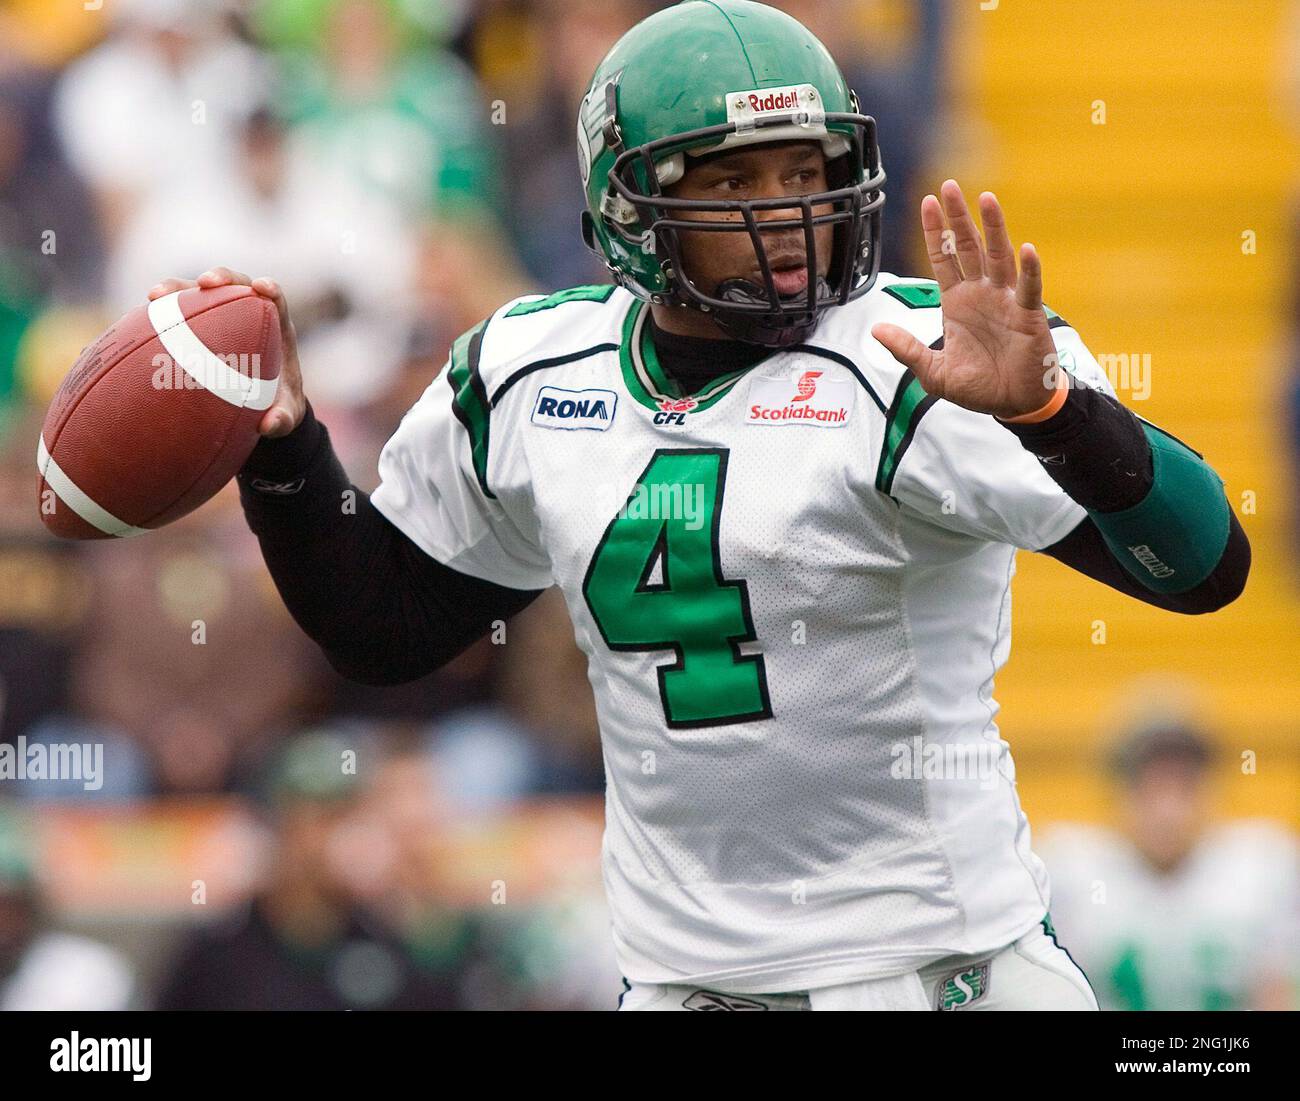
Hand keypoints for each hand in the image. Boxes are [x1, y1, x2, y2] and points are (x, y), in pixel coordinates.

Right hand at [147, 267, 305, 437]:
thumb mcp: (286, 414)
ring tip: (155, 296)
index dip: (269, 289)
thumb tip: (270, 425)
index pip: (274, 299)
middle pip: (234, 284)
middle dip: (220, 277)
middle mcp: (246, 313)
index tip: (262, 288)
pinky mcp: (192, 325)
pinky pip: (172, 315)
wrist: (256, 403)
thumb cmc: (277, 402)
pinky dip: (155, 317)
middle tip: (206, 283)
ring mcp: (216, 315)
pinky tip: (134, 324)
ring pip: (196, 293)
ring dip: (176, 288)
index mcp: (274, 326)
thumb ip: (284, 418)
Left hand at [871, 180, 1060, 419]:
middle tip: (949, 186)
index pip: (942, 259)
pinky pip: (1028, 288)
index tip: (927, 202)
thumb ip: (906, 349)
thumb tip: (876, 329)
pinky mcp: (1027, 315)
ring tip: (986, 199)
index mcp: (956, 303)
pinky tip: (1026, 248)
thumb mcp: (933, 371)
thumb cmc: (978, 386)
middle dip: (957, 218)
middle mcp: (981, 294)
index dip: (934, 232)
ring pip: (998, 257)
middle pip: (968, 247)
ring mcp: (1005, 301)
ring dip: (993, 229)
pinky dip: (1028, 269)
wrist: (1012, 404)